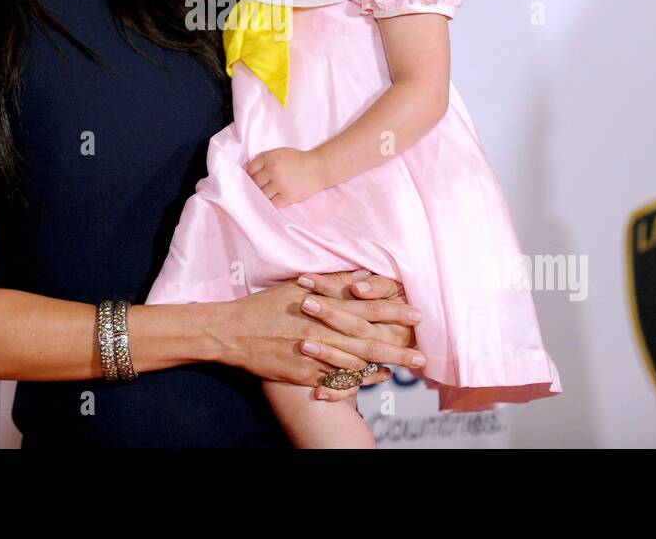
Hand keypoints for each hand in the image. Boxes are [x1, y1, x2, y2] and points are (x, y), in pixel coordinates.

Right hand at [212, 270, 424, 396]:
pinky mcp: (304, 373)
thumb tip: (360, 276)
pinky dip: (359, 380)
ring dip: (385, 366)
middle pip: (367, 340)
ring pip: (355, 362)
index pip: (365, 309)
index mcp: (322, 306)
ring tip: (408, 369)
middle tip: (423, 353)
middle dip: (398, 346)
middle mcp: (321, 331)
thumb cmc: (265, 305)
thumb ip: (331, 283)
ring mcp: (313, 354)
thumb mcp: (296, 286)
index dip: (394, 312)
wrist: (232, 332)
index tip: (418, 314)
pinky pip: (336, 378)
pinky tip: (376, 379)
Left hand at [246, 146, 326, 206]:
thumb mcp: (280, 152)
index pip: (251, 169)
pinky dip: (272, 203)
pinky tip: (275, 199)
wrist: (319, 168)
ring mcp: (280, 184)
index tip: (253, 179)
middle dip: (256, 186)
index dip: (250, 175)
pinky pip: (273, 204)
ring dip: (263, 196)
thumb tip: (248, 169)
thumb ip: (264, 158)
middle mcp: (274, 170)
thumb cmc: (298, 160)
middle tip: (260, 188)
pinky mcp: (288, 196)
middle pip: (255, 183)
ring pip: (262, 195)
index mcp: (270, 158)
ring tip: (268, 194)